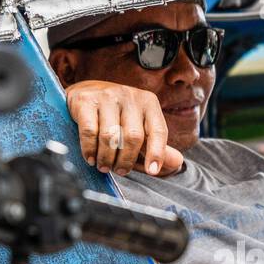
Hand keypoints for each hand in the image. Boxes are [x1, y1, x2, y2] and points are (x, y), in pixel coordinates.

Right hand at [64, 80, 183, 176]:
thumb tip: (177, 162)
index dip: (157, 153)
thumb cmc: (118, 116)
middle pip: (133, 137)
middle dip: (126, 160)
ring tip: (104, 166)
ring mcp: (107, 96)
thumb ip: (157, 146)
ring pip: (110, 137)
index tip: (152, 171)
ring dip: (107, 159)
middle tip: (120, 171)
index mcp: (149, 103)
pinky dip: (90, 150)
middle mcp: (130, 96)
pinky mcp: (86, 101)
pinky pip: (89, 132)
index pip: (158, 130)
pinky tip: (91, 158)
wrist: (87, 91)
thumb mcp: (141, 127)